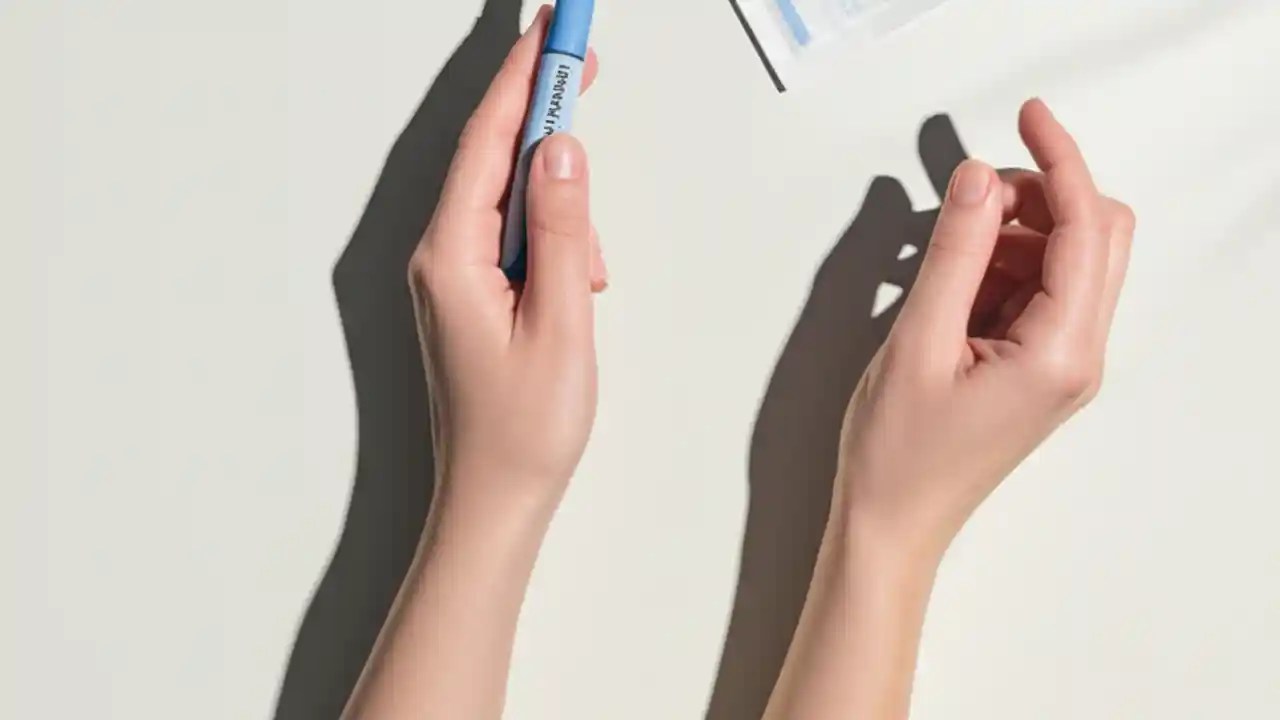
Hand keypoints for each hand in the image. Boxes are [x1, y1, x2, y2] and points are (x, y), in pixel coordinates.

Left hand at [408, 7, 605, 505]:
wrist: (494, 500)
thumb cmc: (524, 429)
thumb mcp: (562, 323)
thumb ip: (563, 230)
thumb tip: (563, 150)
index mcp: (452, 255)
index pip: (490, 140)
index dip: (525, 77)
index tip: (554, 31)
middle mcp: (441, 255)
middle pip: (493, 155)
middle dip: (540, 105)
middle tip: (581, 58)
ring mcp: (453, 275)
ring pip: (509, 199)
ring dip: (559, 198)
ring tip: (591, 259)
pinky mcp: (471, 293)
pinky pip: (512, 237)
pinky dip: (554, 238)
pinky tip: (581, 280)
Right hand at [837, 99, 1134, 556]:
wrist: (892, 524)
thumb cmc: (899, 452)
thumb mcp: (917, 341)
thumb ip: (955, 253)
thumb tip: (980, 178)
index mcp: (1061, 350)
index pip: (1085, 226)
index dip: (1060, 160)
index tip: (1027, 115)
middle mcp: (1079, 353)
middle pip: (1093, 235)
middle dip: (1039, 196)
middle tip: (970, 195)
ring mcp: (1062, 361)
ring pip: (1064, 258)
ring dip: (1012, 234)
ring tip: (939, 258)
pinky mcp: (1038, 365)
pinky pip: (1037, 290)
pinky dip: (999, 267)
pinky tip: (947, 285)